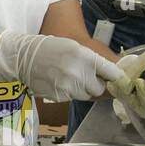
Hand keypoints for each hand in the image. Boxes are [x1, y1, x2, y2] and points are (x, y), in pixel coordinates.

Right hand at [0, 30, 122, 100]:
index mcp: (86, 57)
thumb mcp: (75, 47)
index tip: (119, 80)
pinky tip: (60, 82)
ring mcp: (69, 87)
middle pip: (100, 89)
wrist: (25, 57)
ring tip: (70, 78)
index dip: (117, 77)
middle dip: (95, 84)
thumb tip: (111, 74)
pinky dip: (70, 93)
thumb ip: (93, 60)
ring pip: (87, 95)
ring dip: (83, 90)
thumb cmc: (52, 48)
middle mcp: (79, 73)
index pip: (112, 72)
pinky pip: (73, 98)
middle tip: (86, 76)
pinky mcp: (61, 96)